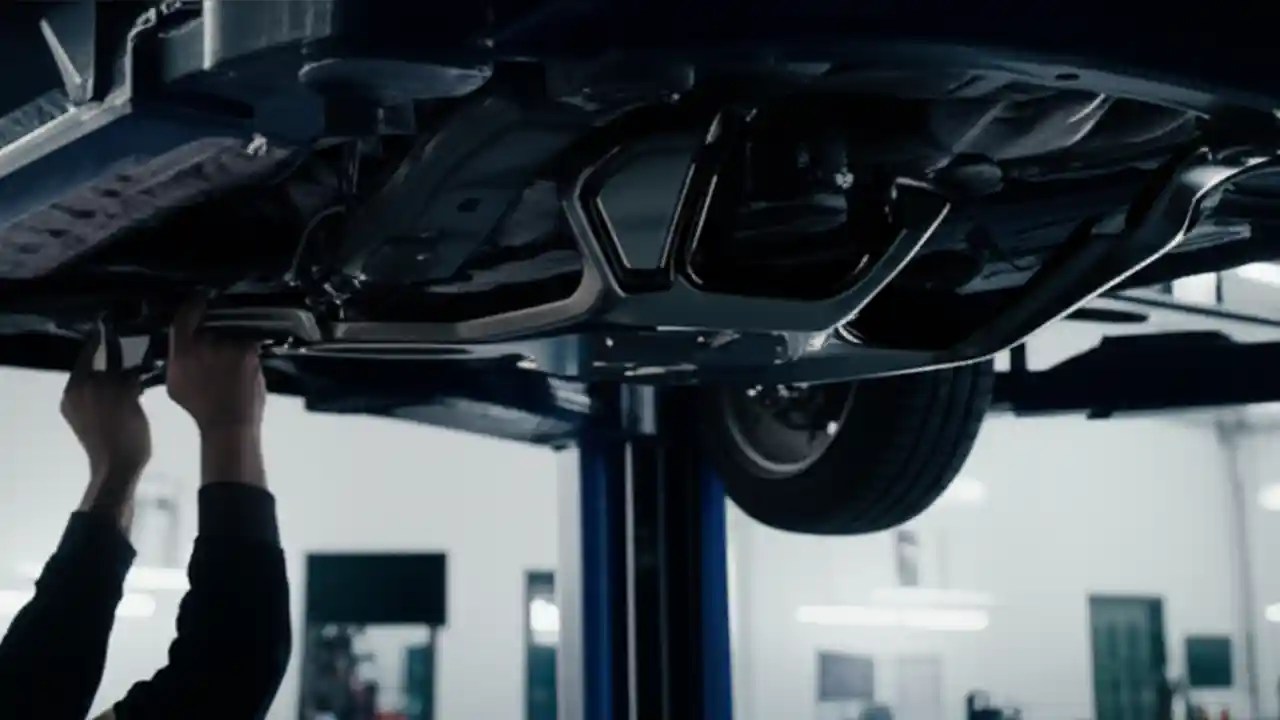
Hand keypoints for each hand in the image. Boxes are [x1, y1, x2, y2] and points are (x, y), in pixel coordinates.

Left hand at [62, 330, 150, 519]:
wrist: (117, 469)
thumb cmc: (125, 434)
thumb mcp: (128, 398)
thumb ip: (124, 377)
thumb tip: (129, 365)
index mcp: (80, 386)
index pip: (91, 352)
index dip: (105, 340)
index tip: (120, 328)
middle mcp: (74, 393)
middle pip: (93, 367)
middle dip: (112, 359)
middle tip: (134, 351)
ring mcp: (77, 408)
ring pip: (97, 381)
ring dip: (113, 375)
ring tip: (135, 371)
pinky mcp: (84, 420)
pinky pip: (97, 395)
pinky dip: (111, 390)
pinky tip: (130, 391)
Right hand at [166, 299, 265, 432]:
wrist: (230, 423)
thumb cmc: (199, 407)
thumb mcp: (175, 383)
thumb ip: (177, 357)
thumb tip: (184, 343)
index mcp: (184, 351)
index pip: (185, 317)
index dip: (193, 304)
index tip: (199, 299)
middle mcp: (208, 344)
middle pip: (212, 323)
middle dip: (214, 328)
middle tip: (216, 341)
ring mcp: (231, 347)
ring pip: (231, 333)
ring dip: (231, 340)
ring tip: (230, 358)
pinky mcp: (251, 353)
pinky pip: (247, 343)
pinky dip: (244, 349)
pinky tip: (242, 362)